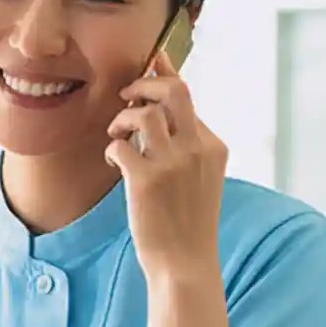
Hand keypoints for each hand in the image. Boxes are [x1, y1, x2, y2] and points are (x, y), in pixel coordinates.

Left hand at [105, 49, 226, 282]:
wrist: (185, 263)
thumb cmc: (187, 222)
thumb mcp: (200, 178)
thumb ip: (187, 145)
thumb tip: (162, 111)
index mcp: (213, 147)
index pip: (188, 98)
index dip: (164, 76)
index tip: (150, 63)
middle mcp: (197, 150)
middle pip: (174, 90)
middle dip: (145, 83)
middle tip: (127, 95)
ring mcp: (173, 164)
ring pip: (145, 113)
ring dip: (123, 118)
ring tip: (117, 133)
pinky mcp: (147, 181)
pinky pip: (121, 145)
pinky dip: (112, 148)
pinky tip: (114, 160)